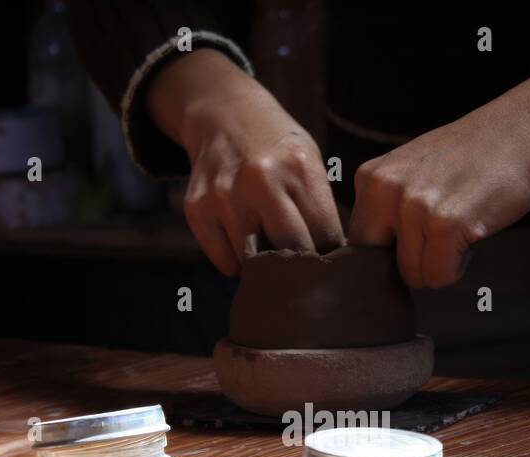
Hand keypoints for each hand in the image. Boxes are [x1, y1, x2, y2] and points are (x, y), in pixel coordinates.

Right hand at [148, 50, 342, 274]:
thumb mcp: (310, 163)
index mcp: (298, 168)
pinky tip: (244, 239)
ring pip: (255, 262)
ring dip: (266, 265)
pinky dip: (238, 261)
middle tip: (304, 268)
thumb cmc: (278, 149)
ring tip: (271, 246)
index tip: (331, 263)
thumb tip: (331, 269)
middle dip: (301, 266)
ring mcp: (224, 195)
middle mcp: (260, 180)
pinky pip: (226, 262)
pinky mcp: (197, 209)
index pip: (326, 237)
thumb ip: (320, 211)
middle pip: (291, 251)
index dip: (331, 256)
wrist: (224, 114)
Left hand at [349, 85, 529, 288]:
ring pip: (413, 275)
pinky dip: (459, 266)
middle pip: (380, 267)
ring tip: (462, 224)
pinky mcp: (446, 224)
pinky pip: (439, 276)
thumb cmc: (473, 156)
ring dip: (440, 261)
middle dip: (411, 262)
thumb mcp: (412, 171)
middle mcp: (384, 189)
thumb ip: (386, 206)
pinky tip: (472, 231)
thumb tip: (372, 263)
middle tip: (440, 234)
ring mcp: (414, 206)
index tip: (420, 234)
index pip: (361, 245)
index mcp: (370, 177)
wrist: (524, 127)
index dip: (392, 251)